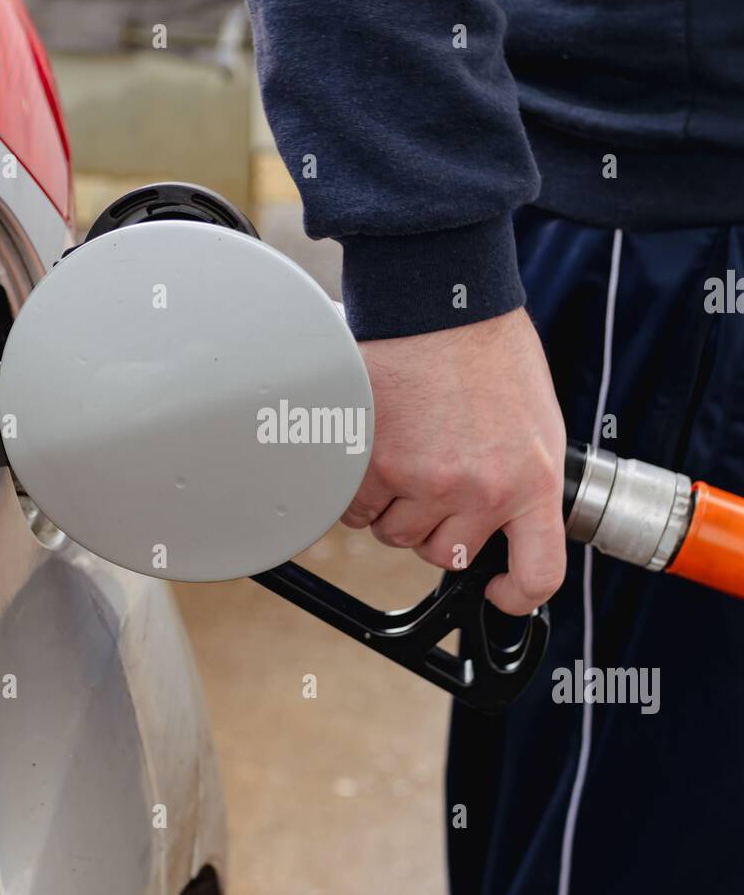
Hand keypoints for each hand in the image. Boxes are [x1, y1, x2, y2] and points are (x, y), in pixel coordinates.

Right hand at [343, 308, 566, 614]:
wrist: (438, 298)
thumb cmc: (486, 344)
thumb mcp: (534, 418)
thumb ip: (522, 475)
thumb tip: (501, 515)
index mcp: (534, 479)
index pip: (538, 574)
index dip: (516, 596)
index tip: (497, 592)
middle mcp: (482, 489)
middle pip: (447, 553)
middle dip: (437, 525)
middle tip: (434, 478)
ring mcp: (426, 480)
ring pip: (397, 534)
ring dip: (394, 506)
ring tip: (404, 451)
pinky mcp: (375, 464)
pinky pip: (356, 509)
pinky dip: (357, 489)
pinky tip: (374, 448)